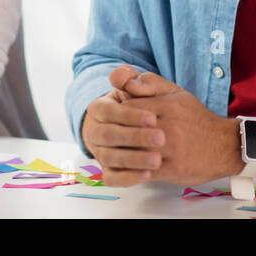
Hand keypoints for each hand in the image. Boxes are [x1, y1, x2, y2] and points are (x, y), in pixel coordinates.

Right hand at [81, 65, 165, 186]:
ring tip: (158, 160)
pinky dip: (127, 179)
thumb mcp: (142, 87)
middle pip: (108, 136)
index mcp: (98, 108)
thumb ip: (134, 78)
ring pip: (110, 158)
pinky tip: (147, 175)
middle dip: (134, 138)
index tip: (153, 117)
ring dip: (133, 160)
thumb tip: (119, 76)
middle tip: (161, 138)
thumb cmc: (143, 103)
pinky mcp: (108, 171)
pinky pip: (112, 178)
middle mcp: (95, 131)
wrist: (144, 126)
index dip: (129, 115)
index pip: (108, 111)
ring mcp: (100, 152)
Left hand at [111, 69, 240, 185]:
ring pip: (134, 152)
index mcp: (168, 105)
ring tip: (115, 153)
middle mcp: (170, 126)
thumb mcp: (176, 93)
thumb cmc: (195, 118)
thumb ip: (150, 83)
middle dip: (117, 135)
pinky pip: (144, 172)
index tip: (113, 119)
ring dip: (121, 154)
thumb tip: (124, 83)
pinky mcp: (173, 169)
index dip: (118, 114)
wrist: (225, 145)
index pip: (129, 108)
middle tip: (109, 138)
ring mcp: (171, 149)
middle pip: (129, 130)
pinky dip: (131, 172)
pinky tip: (126, 168)